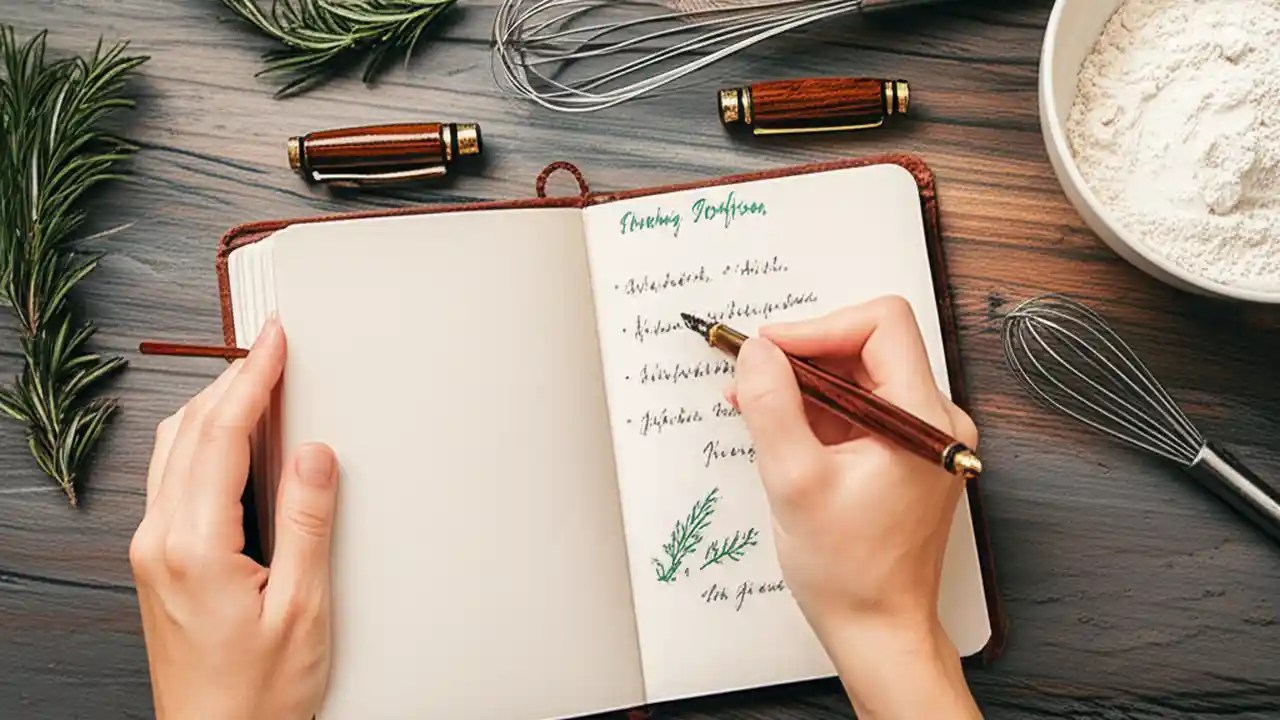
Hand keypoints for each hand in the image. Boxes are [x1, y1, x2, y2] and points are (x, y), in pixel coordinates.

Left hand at [129, 319, 338, 719]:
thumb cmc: (258, 694)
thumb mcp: (303, 609)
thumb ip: (306, 524)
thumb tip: (313, 454)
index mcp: (195, 547)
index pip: (220, 436)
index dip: (252, 379)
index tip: (275, 340)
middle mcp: (160, 541)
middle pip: (189, 432)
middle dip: (232, 379)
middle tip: (272, 346)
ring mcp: (152, 552)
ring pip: (173, 450)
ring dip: (213, 405)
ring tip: (257, 379)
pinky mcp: (158, 563)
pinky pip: (172, 478)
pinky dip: (202, 440)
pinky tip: (231, 438)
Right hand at [730, 296, 980, 719]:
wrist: (880, 629)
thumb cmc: (850, 572)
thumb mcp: (794, 482)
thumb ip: (772, 406)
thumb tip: (755, 352)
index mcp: (923, 418)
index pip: (881, 325)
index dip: (818, 327)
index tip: (770, 349)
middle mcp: (934, 421)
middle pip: (868, 347)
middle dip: (803, 355)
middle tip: (751, 373)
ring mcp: (922, 439)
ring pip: (859, 377)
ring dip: (804, 384)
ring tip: (753, 402)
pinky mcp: (904, 455)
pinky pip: (859, 410)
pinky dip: (817, 411)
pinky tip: (777, 428)